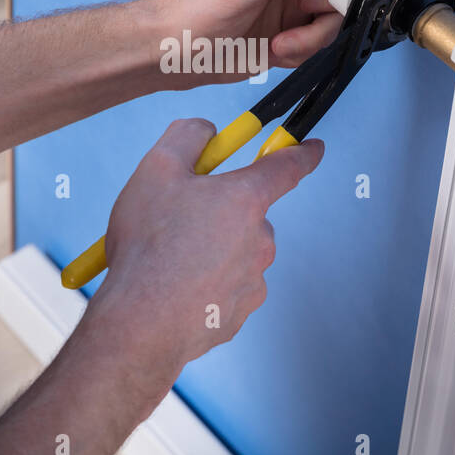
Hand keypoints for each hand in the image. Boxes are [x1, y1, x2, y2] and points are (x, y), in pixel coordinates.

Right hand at [85, 118, 324, 387]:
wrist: (141, 323)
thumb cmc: (149, 244)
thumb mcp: (156, 168)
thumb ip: (188, 136)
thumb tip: (206, 131)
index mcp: (247, 199)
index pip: (288, 166)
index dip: (301, 151)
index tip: (313, 147)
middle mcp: (261, 239)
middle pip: (246, 213)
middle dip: (218, 210)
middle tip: (176, 217)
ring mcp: (252, 281)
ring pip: (232, 252)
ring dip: (207, 249)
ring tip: (165, 260)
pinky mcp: (238, 315)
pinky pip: (223, 288)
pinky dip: (202, 285)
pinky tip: (171, 289)